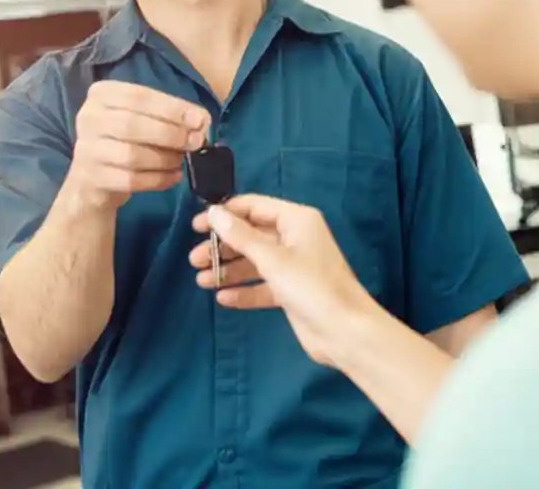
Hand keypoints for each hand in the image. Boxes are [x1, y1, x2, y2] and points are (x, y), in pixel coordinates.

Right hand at [69, 81, 209, 208]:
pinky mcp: (92, 178)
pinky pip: (130, 180)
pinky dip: (158, 180)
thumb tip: (202, 120)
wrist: (93, 180)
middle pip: (133, 125)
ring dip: (165, 159)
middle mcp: (88, 118)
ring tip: (182, 160)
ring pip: (132, 155)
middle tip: (195, 142)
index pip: (139, 97)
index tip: (200, 119)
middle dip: (171, 134)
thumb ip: (169, 116)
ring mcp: (87, 149)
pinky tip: (174, 177)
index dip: (172, 108)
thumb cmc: (124, 140)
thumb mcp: (142, 119)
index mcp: (101, 95)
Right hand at [192, 196, 379, 366]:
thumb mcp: (272, 259)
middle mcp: (295, 238)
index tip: (196, 226)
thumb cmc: (311, 286)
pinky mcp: (291, 291)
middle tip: (194, 259)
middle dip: (222, 247)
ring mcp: (294, 266)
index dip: (225, 214)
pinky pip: (262, 285)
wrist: (344, 331)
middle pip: (251, 235)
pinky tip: (223, 297)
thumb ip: (241, 236)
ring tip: (201, 280)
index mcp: (296, 220)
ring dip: (229, 270)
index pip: (254, 207)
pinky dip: (244, 290)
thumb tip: (214, 213)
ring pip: (254, 262)